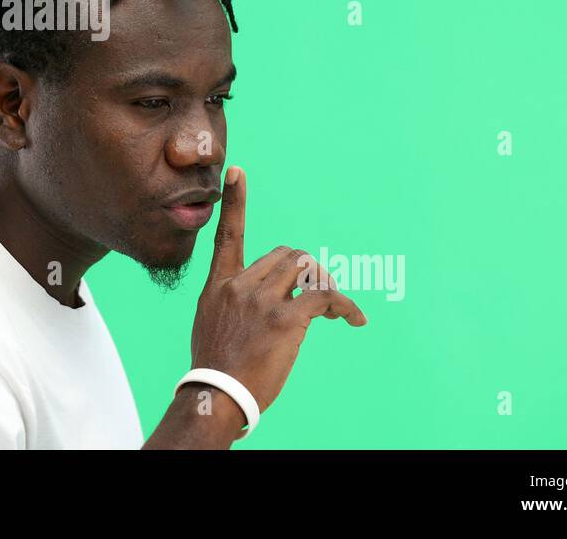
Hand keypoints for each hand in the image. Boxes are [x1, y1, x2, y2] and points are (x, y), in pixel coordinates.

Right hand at [186, 166, 366, 415]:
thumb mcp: (213, 323)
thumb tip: (266, 299)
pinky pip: (325, 298)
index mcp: (220, 284)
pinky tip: (353, 320)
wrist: (216, 395)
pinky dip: (345, 306)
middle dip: (310, 272)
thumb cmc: (217, 366)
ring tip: (333, 312)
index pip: (227, 234)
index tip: (238, 171)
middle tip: (321, 298)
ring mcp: (262, 301)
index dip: (234, 202)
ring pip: (307, 270)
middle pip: (287, 255)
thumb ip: (235, 301)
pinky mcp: (284, 320)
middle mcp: (240, 285)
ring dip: (326, 285)